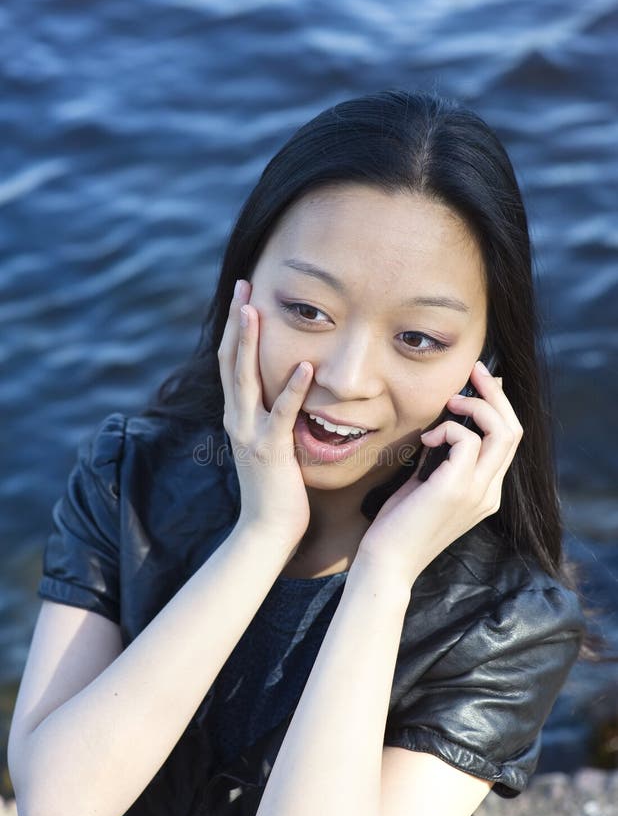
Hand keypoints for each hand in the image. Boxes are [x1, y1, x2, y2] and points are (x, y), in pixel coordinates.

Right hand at [217, 279, 313, 550]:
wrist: (266, 531)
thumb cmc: (275, 490)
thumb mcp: (268, 445)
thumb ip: (271, 418)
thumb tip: (284, 396)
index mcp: (238, 416)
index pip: (232, 363)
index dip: (236, 329)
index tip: (243, 296)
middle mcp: (237, 419)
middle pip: (231, 360)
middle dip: (237, 321)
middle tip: (243, 284)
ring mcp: (249, 434)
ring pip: (245, 379)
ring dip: (250, 342)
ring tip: (257, 308)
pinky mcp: (270, 450)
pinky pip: (282, 414)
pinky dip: (293, 389)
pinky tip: (306, 365)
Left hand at [355, 362, 522, 587]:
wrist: (387, 562)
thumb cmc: (399, 526)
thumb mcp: (425, 486)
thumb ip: (440, 462)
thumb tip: (441, 430)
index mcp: (485, 492)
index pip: (508, 441)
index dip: (498, 407)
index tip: (478, 383)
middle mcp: (489, 492)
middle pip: (514, 431)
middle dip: (496, 395)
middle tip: (476, 371)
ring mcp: (478, 492)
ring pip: (503, 432)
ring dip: (477, 406)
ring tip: (451, 402)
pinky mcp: (456, 489)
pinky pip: (467, 441)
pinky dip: (448, 429)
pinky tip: (427, 441)